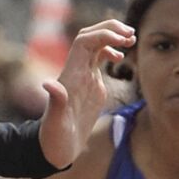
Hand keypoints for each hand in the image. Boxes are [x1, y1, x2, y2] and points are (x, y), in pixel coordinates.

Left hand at [38, 19, 133, 167]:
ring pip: (95, 45)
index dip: (103, 34)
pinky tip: (121, 57)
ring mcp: (83, 77)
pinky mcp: (90, 85)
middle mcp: (76, 72)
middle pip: (90, 36)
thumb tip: (48, 83)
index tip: (122, 40)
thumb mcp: (55, 123)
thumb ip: (56, 103)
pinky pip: (98, 59)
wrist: (55, 149)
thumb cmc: (54, 139)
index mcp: (70, 76)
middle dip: (109, 29)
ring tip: (131, 39)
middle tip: (130, 33)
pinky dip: (110, 52)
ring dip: (111, 37)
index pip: (84, 42)